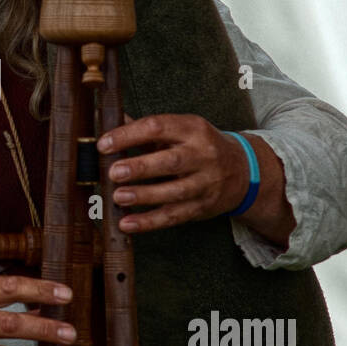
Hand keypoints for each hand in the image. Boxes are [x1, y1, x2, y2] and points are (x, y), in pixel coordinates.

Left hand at [96, 113, 250, 232]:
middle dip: (141, 167)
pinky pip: (175, 216)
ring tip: (118, 197)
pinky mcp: (203, 206)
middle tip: (114, 172)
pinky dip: (150, 222)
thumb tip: (111, 121)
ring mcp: (205, 182)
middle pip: (171, 161)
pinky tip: (128, 224)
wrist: (243, 170)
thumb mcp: (181, 130)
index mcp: (193, 129)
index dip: (129, 135)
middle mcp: (203, 155)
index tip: (104, 144)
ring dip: (144, 196)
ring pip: (175, 191)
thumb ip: (147, 129)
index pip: (158, 127)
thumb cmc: (199, 147)